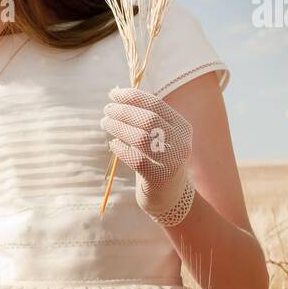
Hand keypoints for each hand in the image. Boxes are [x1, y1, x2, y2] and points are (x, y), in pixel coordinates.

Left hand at [100, 86, 195, 225]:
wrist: (170, 195)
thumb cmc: (158, 159)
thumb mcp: (158, 137)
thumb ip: (144, 118)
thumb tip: (117, 95)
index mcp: (182, 126)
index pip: (156, 104)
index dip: (132, 97)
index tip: (114, 93)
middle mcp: (181, 142)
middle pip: (149, 119)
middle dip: (123, 111)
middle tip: (106, 109)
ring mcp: (172, 161)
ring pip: (141, 138)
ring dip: (119, 127)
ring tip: (105, 123)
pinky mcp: (160, 178)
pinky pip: (137, 160)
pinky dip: (121, 149)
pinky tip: (113, 144)